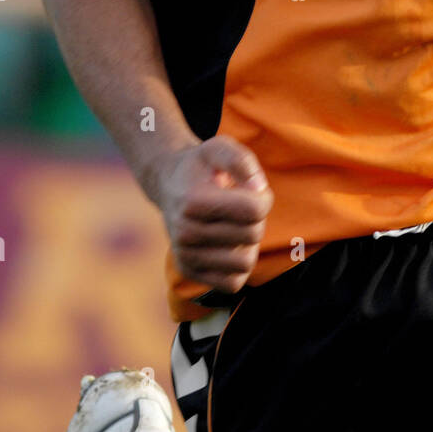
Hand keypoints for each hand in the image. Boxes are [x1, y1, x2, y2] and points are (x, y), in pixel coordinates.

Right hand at [155, 136, 273, 293]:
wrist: (169, 184)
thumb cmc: (201, 166)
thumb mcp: (220, 147)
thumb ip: (242, 161)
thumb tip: (258, 189)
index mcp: (194, 201)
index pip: (255, 210)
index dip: (263, 197)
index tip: (251, 189)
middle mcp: (185, 232)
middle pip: (253, 235)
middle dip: (256, 219)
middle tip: (240, 206)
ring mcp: (185, 256)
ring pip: (245, 264)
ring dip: (248, 244)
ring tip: (235, 226)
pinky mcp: (189, 273)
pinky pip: (233, 283)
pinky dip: (238, 266)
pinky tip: (228, 246)